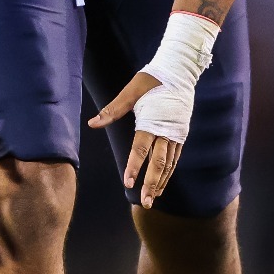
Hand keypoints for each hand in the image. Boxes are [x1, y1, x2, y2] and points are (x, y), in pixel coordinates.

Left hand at [88, 71, 188, 208]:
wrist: (180, 71)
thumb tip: (92, 123)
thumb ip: (113, 109)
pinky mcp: (181, 134)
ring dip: (161, 182)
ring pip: (169, 163)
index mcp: (152, 121)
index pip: (141, 149)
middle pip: (158, 162)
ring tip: (153, 199)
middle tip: (144, 202)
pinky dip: (169, 172)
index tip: (128, 183)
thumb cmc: (152, 79)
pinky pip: (175, 158)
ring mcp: (176, 134)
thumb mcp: (131, 91)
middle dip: (151, 184)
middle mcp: (166, 131)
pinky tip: (163, 183)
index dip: (134, 167)